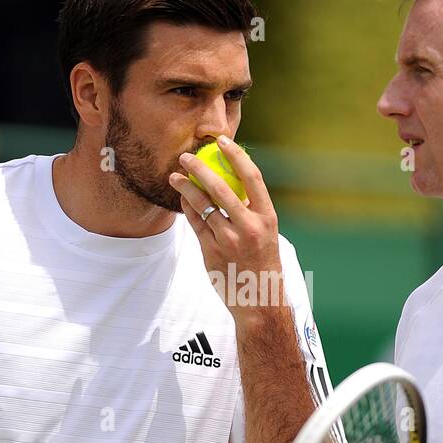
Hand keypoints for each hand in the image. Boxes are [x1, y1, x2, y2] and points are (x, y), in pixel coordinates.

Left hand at [169, 136, 281, 319]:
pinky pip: (196, 224)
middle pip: (220, 187)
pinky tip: (182, 200)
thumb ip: (251, 211)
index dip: (236, 155)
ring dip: (186, 187)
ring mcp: (229, 240)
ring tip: (175, 177)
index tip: (222, 141)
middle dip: (200, 168)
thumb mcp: (266, 234)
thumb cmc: (262, 263)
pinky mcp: (212, 252)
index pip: (252, 177)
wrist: (259, 301)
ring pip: (202, 205)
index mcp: (267, 218)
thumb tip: (231, 182)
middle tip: (186, 157)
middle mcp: (249, 227)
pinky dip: (188, 209)